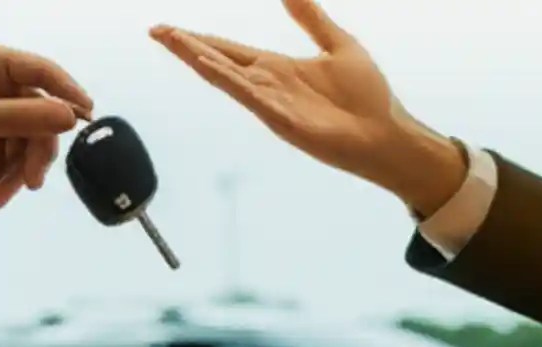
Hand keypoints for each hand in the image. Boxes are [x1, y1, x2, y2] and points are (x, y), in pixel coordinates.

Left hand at [0, 42, 94, 209]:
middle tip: (30, 184)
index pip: (42, 72)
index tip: (88, 117)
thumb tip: (70, 117)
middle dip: (34, 154)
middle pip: (39, 118)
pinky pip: (6, 160)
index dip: (68, 93)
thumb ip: (20, 118)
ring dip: (14, 175)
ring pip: (24, 145)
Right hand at [151, 0, 465, 217]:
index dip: (200, 39)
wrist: (386, 132)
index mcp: (277, 68)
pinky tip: (208, 65)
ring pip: (226, 77)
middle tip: (156, 30)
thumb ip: (311, 19)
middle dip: (187, 46)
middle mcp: (268, 86)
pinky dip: (228, 79)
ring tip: (172, 41)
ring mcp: (272, 104)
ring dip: (198, 58)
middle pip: (218, 61)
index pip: (229, 50)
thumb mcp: (338, 44)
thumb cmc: (368, 97)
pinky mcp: (282, 119)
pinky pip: (250, 95)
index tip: (170, 29)